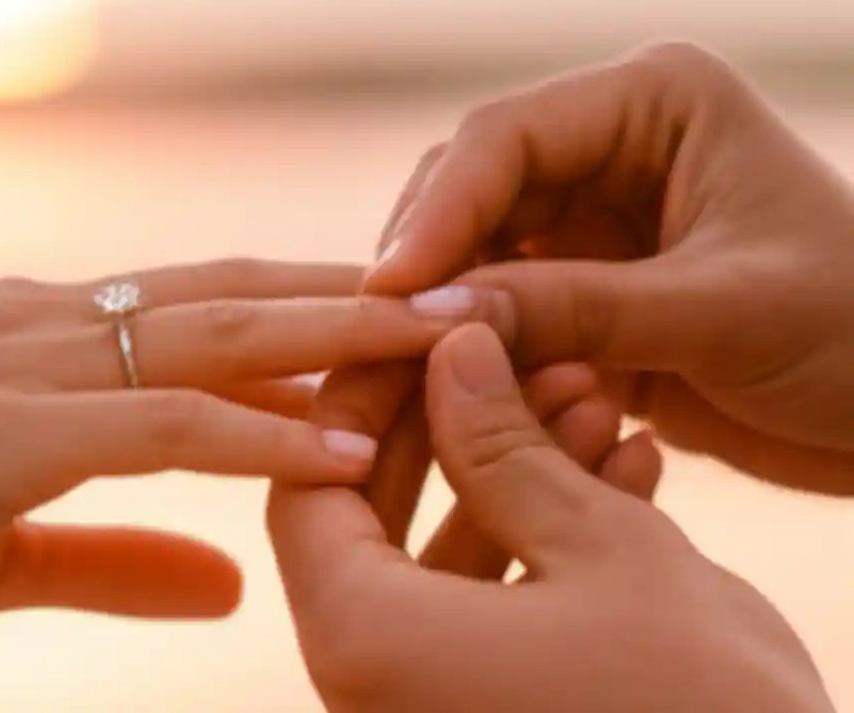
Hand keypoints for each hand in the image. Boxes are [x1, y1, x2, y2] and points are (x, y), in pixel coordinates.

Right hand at [0, 259, 480, 711]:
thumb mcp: (7, 542)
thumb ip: (125, 554)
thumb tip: (229, 583)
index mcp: (40, 331)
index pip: (205, 302)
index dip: (309, 306)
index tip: (403, 319)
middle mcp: (40, 321)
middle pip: (232, 294)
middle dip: (355, 296)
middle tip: (468, 296)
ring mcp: (21, 365)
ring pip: (214, 339)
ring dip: (337, 343)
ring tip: (445, 348)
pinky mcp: (3, 432)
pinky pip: (163, 426)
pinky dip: (259, 437)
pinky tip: (344, 453)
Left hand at [271, 324, 835, 712]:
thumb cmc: (703, 709)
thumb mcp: (604, 549)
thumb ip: (506, 446)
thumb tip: (451, 353)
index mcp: (366, 642)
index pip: (308, 488)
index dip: (358, 400)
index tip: (420, 335)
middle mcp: (372, 689)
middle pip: (370, 520)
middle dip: (450, 427)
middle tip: (515, 356)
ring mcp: (428, 709)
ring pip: (442, 561)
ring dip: (515, 476)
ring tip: (597, 397)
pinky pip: (488, 613)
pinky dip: (541, 545)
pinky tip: (625, 469)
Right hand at [367, 42, 853, 494]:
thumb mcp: (719, 312)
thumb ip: (575, 307)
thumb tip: (432, 314)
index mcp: (654, 103)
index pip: (504, 137)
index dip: (438, 214)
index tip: (389, 291)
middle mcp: (610, 150)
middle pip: (470, 195)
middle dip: (428, 267)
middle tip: (376, 341)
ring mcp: (592, 224)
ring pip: (473, 261)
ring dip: (449, 319)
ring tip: (411, 379)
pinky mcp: (584, 293)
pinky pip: (501, 317)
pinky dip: (481, 358)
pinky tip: (466, 400)